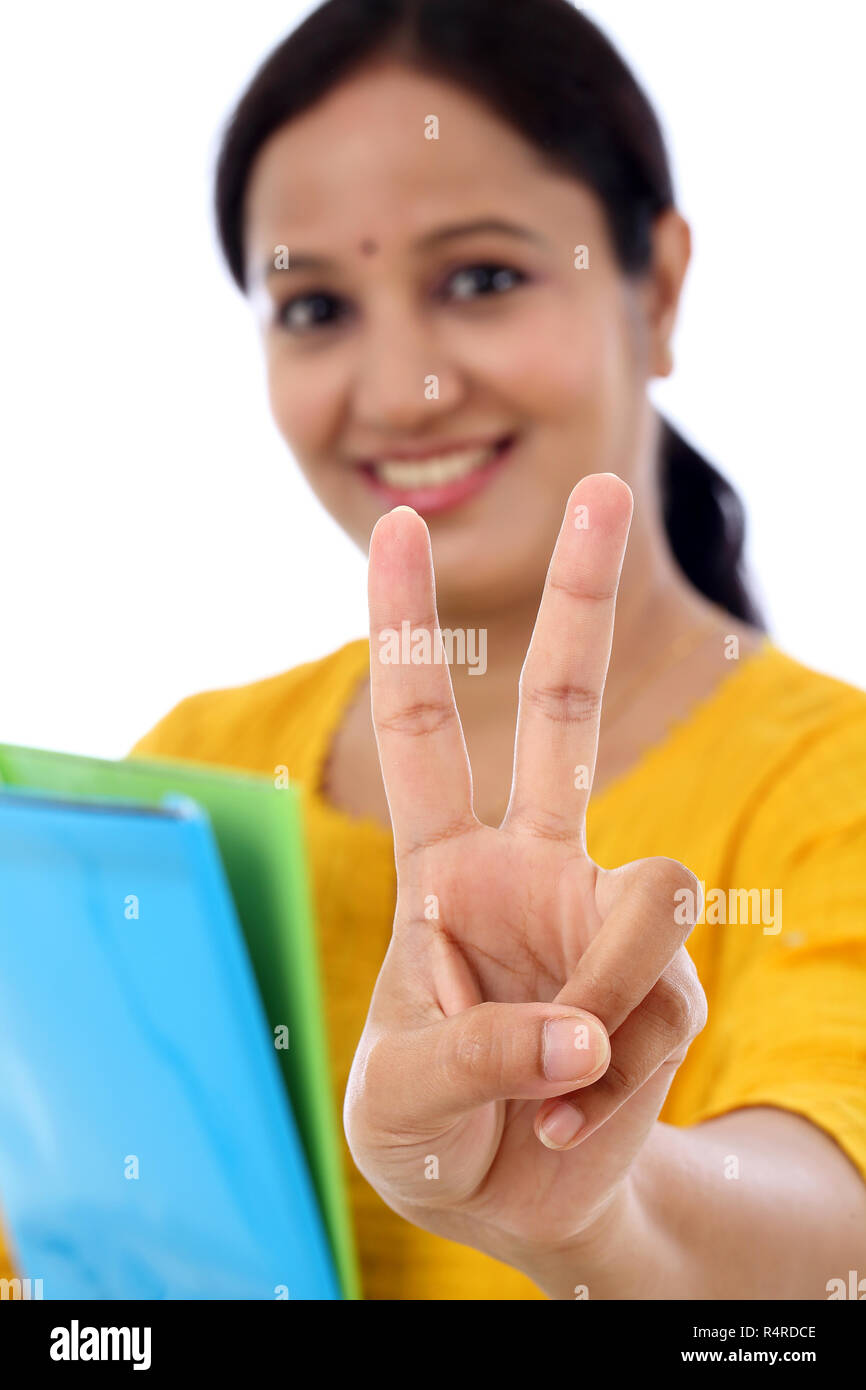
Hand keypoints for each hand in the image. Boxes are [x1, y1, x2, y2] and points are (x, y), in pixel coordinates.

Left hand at [344, 473, 706, 1288]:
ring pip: (649, 886)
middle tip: (606, 486)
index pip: (424, 725)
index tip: (397, 522)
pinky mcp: (667, 987)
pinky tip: (572, 1111)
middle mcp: (536, 868)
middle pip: (565, 711)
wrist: (518, 1204)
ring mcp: (608, 919)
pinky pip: (660, 999)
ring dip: (599, 992)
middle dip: (581, 599)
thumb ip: (475, 1050)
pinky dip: (607, 1073)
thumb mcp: (402, 1100)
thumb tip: (582, 1023)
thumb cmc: (433, 1131)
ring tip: (551, 1082)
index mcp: (447, 865)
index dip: (406, 627)